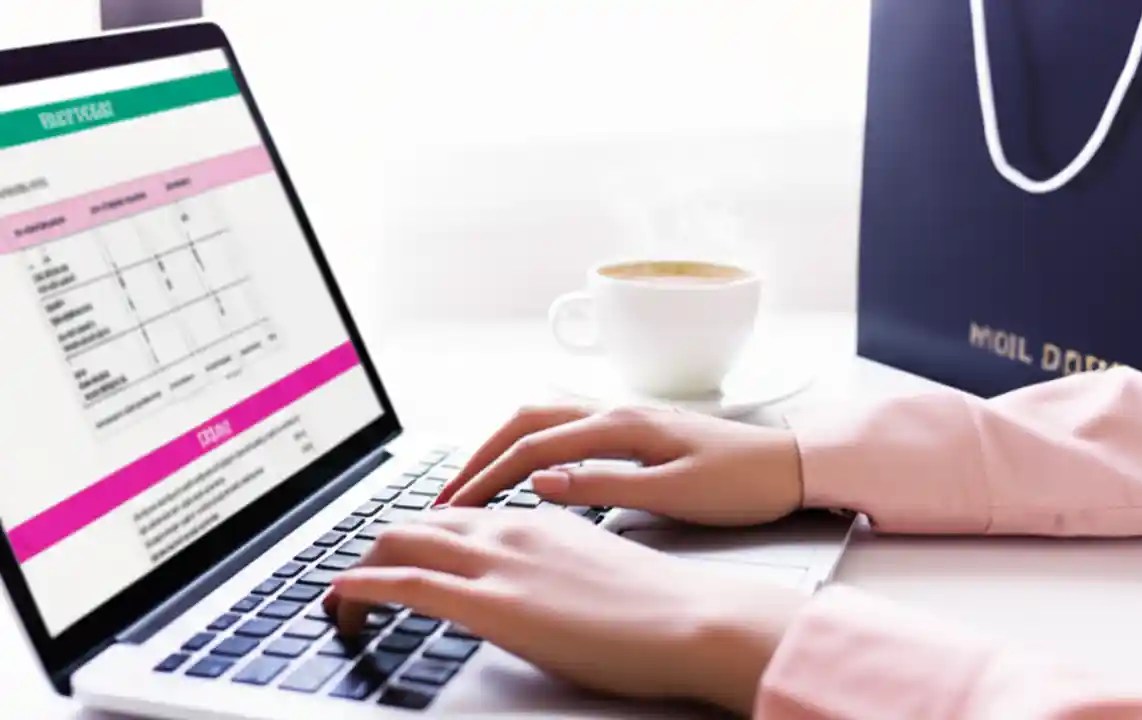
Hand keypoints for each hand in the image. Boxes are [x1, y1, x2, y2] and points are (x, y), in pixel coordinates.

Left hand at [324, 508, 805, 714]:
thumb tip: (537, 579)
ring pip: (400, 542)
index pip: (458, 512)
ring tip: (343, 599)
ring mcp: (498, 560)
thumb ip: (558, 562)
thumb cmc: (661, 604)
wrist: (693, 619)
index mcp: (538, 518)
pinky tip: (342, 602)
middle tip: (362, 579)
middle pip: (418, 521)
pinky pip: (402, 583)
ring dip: (361, 566)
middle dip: (378, 547)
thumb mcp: (599, 567)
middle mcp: (510, 527)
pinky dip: (359, 588)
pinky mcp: (489, 602)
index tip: (403, 558)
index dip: (419, 534)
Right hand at [434, 405, 802, 525]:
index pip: (533, 448)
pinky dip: (531, 442)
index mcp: (621, 426)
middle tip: (446, 493)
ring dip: (502, 445)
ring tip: (472, 480)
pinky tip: (525, 465)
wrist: (794, 466)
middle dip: (480, 456)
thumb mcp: (675, 493)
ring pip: (543, 417)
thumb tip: (538, 481)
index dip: (486, 477)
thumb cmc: (742, 484)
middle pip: (526, 421)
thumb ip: (604, 485)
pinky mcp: (635, 428)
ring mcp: (625, 415)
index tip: (453, 508)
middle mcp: (616, 410)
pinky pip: (565, 426)